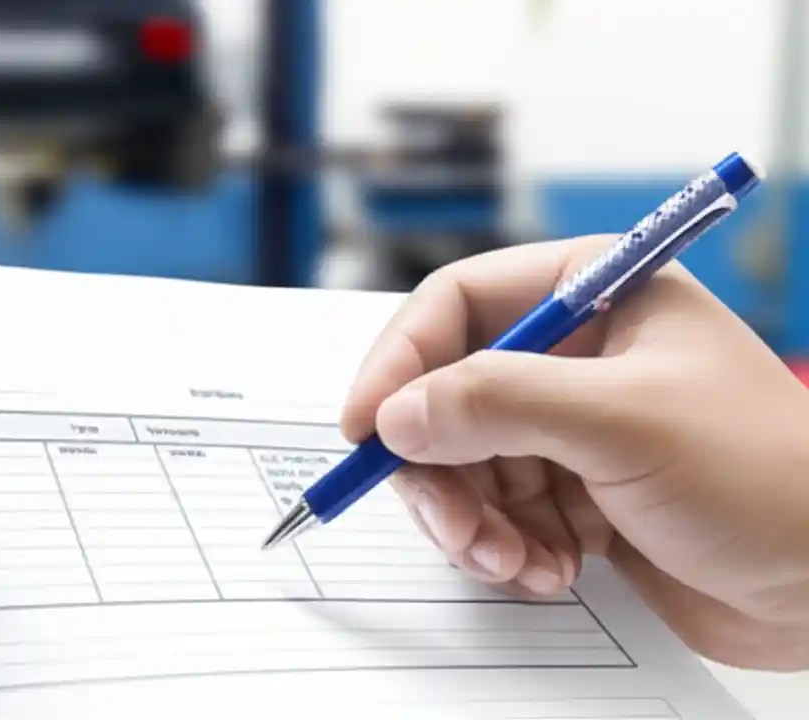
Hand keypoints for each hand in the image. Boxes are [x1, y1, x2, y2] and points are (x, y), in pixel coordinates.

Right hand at [341, 237, 808, 670]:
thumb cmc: (764, 476)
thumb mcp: (623, 423)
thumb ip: (498, 404)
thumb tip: (394, 416)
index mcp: (591, 296)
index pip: (456, 306)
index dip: (399, 363)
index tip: (365, 428)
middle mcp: (572, 356)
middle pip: (446, 395)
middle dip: (440, 468)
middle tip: (454, 526)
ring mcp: (571, 428)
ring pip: (463, 463)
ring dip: (473, 522)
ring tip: (516, 563)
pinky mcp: (574, 494)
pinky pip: (497, 514)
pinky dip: (505, 549)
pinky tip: (551, 573)